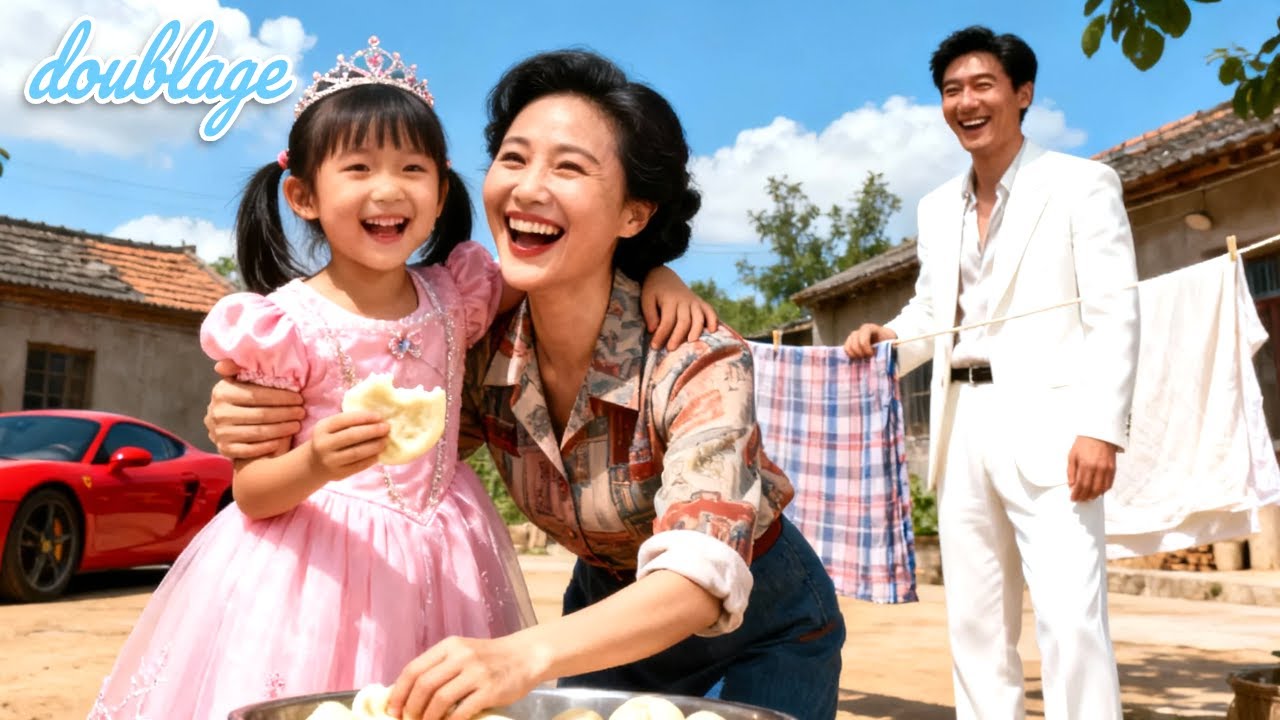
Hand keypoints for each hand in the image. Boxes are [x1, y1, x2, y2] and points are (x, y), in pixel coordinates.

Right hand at [205, 360, 305, 458]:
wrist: (223, 426)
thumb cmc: (239, 399)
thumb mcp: (237, 381)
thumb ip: (238, 369)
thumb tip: (224, 364)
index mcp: (223, 392)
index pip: (257, 395)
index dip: (281, 397)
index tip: (299, 398)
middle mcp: (218, 413)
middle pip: (261, 414)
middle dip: (286, 413)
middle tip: (302, 412)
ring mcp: (219, 433)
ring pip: (258, 432)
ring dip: (282, 429)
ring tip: (297, 425)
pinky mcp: (224, 449)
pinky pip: (249, 450)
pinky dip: (267, 446)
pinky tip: (281, 442)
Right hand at [306, 411, 388, 481]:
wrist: (314, 464)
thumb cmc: (329, 440)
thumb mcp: (331, 428)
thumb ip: (348, 422)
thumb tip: (377, 419)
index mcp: (322, 428)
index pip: (344, 420)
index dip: (364, 417)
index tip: (379, 416)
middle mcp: (323, 444)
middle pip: (352, 436)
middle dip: (372, 431)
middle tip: (387, 428)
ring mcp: (330, 460)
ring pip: (357, 452)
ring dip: (374, 446)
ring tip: (385, 440)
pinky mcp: (338, 474)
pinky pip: (358, 466)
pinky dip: (371, 459)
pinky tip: (379, 453)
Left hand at [388, 635, 547, 719]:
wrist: (525, 657)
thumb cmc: (489, 659)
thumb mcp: (462, 654)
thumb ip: (439, 668)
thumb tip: (408, 694)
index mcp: (449, 646)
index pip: (414, 669)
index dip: (399, 692)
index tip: (393, 709)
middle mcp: (461, 656)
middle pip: (424, 684)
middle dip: (411, 708)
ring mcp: (476, 672)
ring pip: (440, 699)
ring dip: (428, 717)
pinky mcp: (490, 689)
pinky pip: (462, 710)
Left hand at [641, 266, 718, 350]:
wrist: (664, 277)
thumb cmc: (654, 291)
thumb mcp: (646, 299)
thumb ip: (649, 314)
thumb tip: (653, 330)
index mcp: (670, 300)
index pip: (667, 321)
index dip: (661, 335)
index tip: (654, 346)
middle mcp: (684, 301)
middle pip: (684, 321)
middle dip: (678, 337)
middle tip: (670, 349)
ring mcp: (694, 302)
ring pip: (698, 318)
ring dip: (696, 330)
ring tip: (691, 342)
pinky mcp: (701, 303)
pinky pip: (710, 311)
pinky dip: (713, 320)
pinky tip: (712, 331)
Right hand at [842, 323, 896, 358]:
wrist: (884, 338)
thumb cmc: (887, 340)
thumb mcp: (890, 341)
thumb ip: (888, 345)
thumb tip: (888, 353)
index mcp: (869, 328)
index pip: (863, 338)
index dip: (866, 348)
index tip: (871, 355)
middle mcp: (859, 331)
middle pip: (854, 342)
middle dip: (860, 352)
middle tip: (867, 358)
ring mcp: (853, 336)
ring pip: (848, 346)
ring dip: (854, 355)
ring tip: (862, 359)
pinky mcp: (849, 343)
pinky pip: (845, 349)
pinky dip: (850, 355)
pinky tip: (857, 359)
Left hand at [1067, 436, 1117, 501]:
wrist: (1099, 434)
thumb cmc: (1083, 444)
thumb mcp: (1072, 456)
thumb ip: (1071, 472)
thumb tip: (1072, 486)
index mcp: (1085, 465)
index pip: (1081, 485)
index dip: (1077, 494)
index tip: (1073, 498)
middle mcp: (1097, 468)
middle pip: (1091, 489)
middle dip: (1084, 497)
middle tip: (1080, 500)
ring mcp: (1106, 469)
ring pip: (1101, 489)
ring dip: (1094, 496)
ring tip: (1087, 498)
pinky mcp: (1113, 468)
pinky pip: (1109, 484)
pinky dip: (1103, 490)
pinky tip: (1097, 492)